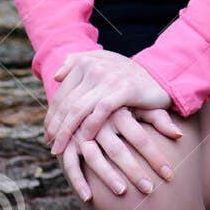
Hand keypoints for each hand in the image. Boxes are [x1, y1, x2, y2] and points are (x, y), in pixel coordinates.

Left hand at [46, 49, 172, 155]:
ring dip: (67, 131)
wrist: (161, 73)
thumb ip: (78, 63)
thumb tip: (56, 76)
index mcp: (86, 61)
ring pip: (79, 108)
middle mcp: (94, 67)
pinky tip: (84, 140)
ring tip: (59, 147)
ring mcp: (109, 78)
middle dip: (56, 126)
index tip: (48, 132)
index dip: (52, 114)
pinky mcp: (124, 89)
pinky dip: (90, 126)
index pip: (62, 93)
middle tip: (50, 144)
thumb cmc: (129, 73)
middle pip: (67, 102)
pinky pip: (100, 110)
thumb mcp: (103, 61)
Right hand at [58, 105, 184, 203]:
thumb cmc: (123, 96)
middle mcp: (99, 121)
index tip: (170, 175)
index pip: (141, 138)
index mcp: (119, 110)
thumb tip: (179, 134)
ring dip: (107, 176)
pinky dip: (77, 180)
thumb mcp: (140, 102)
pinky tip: (88, 198)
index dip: (156, 157)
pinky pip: (69, 162)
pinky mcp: (67, 140)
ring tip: (122, 193)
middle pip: (118, 149)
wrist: (89, 81)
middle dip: (134, 171)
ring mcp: (81, 131)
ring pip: (94, 157)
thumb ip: (159, 118)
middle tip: (149, 189)